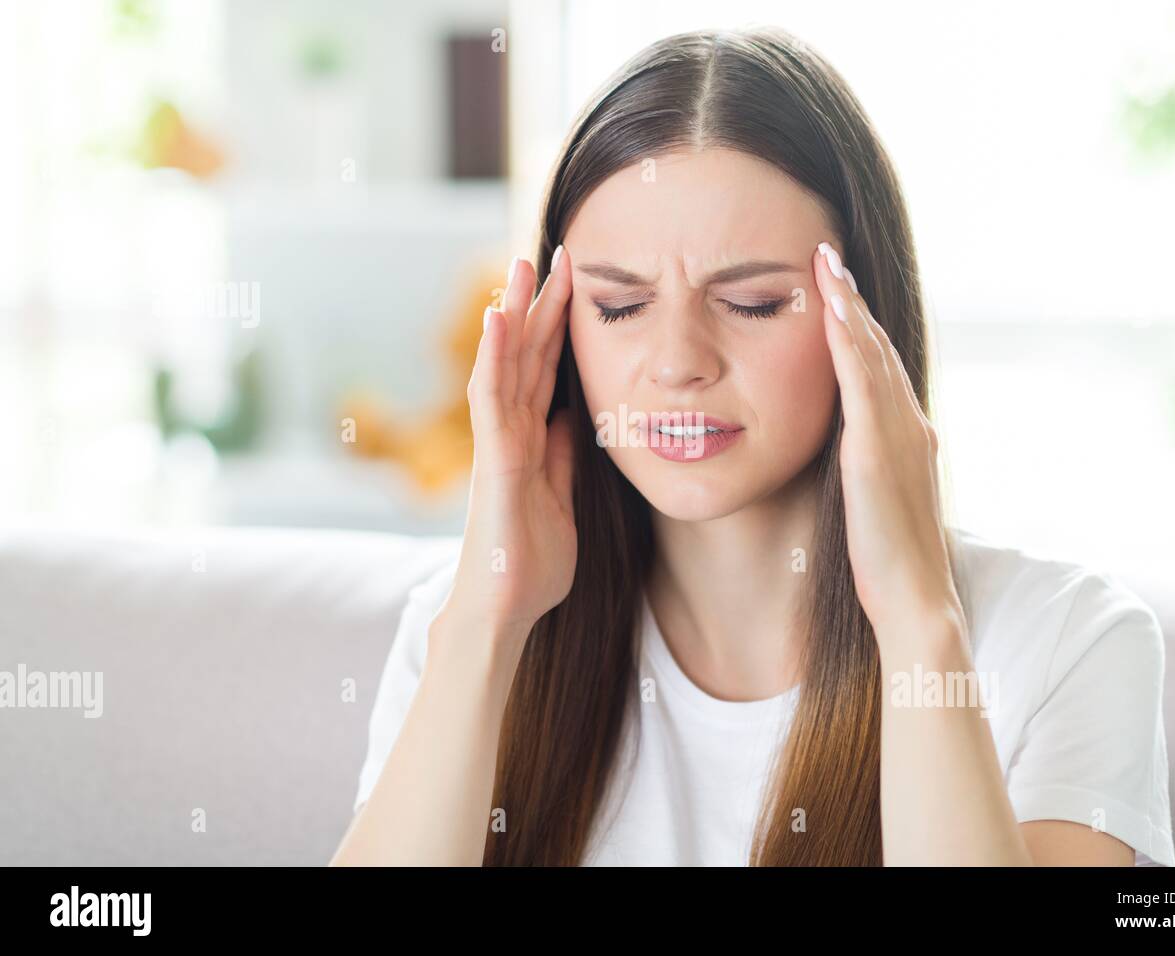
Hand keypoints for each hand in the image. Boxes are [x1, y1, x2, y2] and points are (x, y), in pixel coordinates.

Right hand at [444, 246, 576, 646]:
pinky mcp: (492, 462)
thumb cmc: (531, 564)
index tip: (580, 285)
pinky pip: (491, 400)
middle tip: (556, 252)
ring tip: (524, 264)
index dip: (562, 329)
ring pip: (505, 365)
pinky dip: (493, 356)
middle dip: (541, 305)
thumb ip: (565, 458)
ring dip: (514, 313)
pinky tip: (497, 318)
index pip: (548, 372)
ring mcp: (498, 445)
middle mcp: (511, 434)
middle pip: (526, 356)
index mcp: (532, 441)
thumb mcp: (565, 499)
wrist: (505, 612)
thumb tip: (576, 418)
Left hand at [813, 241, 965, 644]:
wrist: (916, 600)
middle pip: (878, 348)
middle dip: (852, 301)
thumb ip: (862, 470)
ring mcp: (897, 435)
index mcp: (906, 438)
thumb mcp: (872, 502)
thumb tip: (840, 457)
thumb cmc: (887, 563)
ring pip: (872, 354)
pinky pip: (862, 382)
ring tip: (824, 262)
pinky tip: (832, 309)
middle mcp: (909, 425)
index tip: (834, 290)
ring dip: (848, 305)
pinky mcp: (877, 450)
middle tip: (826, 255)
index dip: (857, 327)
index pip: (879, 369)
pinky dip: (848, 341)